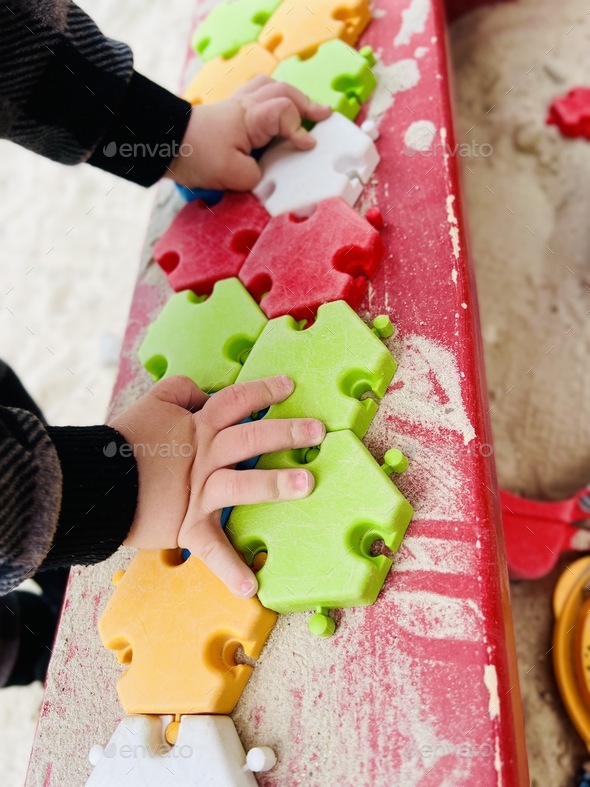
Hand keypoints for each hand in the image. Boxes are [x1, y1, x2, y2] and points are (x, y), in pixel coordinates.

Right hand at [112, 375, 324, 597]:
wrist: (94, 481)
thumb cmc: (124, 441)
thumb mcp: (152, 402)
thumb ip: (182, 390)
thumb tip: (206, 392)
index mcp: (196, 428)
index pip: (234, 402)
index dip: (262, 391)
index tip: (289, 386)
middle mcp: (203, 458)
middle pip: (248, 438)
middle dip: (285, 432)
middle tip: (318, 431)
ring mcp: (197, 493)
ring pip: (239, 485)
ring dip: (273, 485)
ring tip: (306, 484)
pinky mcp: (185, 526)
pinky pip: (209, 548)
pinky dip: (228, 568)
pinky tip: (251, 587)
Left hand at [166, 77, 330, 189]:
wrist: (163, 145)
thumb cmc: (197, 156)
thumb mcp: (234, 176)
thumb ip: (258, 176)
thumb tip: (267, 175)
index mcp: (250, 117)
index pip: (285, 112)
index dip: (300, 129)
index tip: (308, 146)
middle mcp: (245, 106)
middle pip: (282, 91)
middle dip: (306, 103)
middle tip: (324, 115)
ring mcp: (235, 106)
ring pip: (268, 87)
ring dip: (290, 95)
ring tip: (306, 106)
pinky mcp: (226, 113)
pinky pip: (255, 95)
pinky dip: (272, 98)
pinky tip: (277, 109)